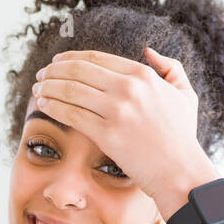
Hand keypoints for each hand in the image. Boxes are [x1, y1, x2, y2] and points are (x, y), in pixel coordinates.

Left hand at [32, 46, 203, 204]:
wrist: (180, 172)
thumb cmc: (182, 138)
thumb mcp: (185, 95)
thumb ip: (170, 68)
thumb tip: (148, 51)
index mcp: (142, 75)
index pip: (96, 58)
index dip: (71, 58)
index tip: (57, 63)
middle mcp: (128, 88)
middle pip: (78, 71)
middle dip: (54, 71)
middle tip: (41, 76)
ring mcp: (117, 111)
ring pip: (71, 90)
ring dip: (49, 87)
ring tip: (37, 90)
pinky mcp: (107, 134)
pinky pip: (72, 114)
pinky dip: (54, 107)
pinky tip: (43, 105)